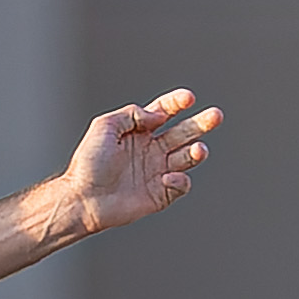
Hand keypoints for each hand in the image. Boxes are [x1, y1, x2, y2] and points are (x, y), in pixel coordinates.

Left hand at [59, 88, 221, 234]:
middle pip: (184, 132)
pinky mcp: (160, 194)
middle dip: (201, 123)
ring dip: (197, 151)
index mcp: (139, 132)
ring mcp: (157, 171)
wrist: (83, 199)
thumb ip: (132, 114)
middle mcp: (151, 150)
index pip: (165, 112)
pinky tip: (168, 177)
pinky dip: (180, 180)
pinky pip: (180, 185)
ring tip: (198, 149)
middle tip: (215, 115)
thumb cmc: (88, 164)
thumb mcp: (104, 126)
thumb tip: (158, 115)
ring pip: (188, 157)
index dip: (177, 103)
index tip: (188, 98)